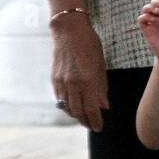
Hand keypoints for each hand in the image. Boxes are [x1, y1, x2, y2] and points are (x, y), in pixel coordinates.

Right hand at [51, 14, 108, 131]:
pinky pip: (60, 99)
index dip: (96, 121)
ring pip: (67, 107)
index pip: (92, 109)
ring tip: (83, 117)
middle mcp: (73, 83)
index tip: (99, 128)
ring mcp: (61, 82)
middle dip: (85, 122)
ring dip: (76, 115)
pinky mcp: (54, 79)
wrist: (68, 30)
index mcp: (88, 80)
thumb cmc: (89, 44)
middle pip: (78, 112)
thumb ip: (102, 87)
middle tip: (92, 125)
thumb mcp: (101, 65)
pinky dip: (66, 105)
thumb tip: (104, 106)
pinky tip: (73, 106)